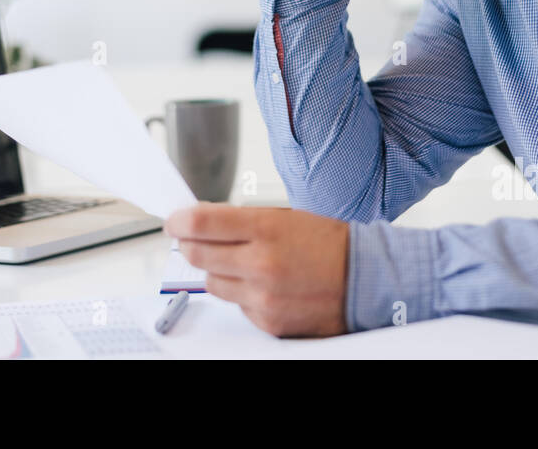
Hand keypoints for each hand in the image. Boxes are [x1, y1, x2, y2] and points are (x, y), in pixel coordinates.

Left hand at [165, 203, 348, 336]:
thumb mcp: (285, 217)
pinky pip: (236, 305)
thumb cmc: (328, 244)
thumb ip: (242, 221)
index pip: (201, 223)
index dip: (179, 220)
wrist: (364, 279)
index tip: (173, 220)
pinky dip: (241, 293)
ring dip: (217, 270)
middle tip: (191, 238)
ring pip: (211, 282)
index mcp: (266, 228)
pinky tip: (264, 284)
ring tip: (242, 262)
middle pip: (197, 253)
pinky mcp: (267, 320)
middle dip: (189, 244)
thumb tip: (201, 222)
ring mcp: (262, 295)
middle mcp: (260, 263)